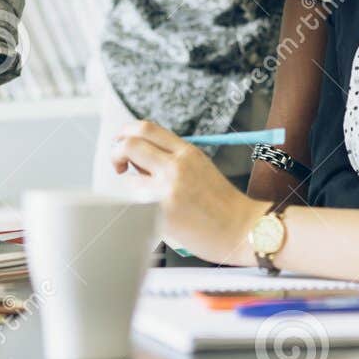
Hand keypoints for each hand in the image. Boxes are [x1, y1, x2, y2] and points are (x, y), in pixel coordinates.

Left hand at [110, 120, 265, 264]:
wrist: (242, 229)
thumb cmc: (222, 203)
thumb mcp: (200, 167)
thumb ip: (171, 158)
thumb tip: (138, 159)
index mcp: (186, 152)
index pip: (145, 128)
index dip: (125, 133)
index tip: (123, 144)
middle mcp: (176, 166)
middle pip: (130, 145)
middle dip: (116, 153)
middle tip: (119, 166)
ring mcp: (168, 190)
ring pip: (128, 178)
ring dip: (130, 186)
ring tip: (147, 197)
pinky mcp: (163, 214)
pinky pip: (137, 206)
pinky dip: (138, 208)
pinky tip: (154, 214)